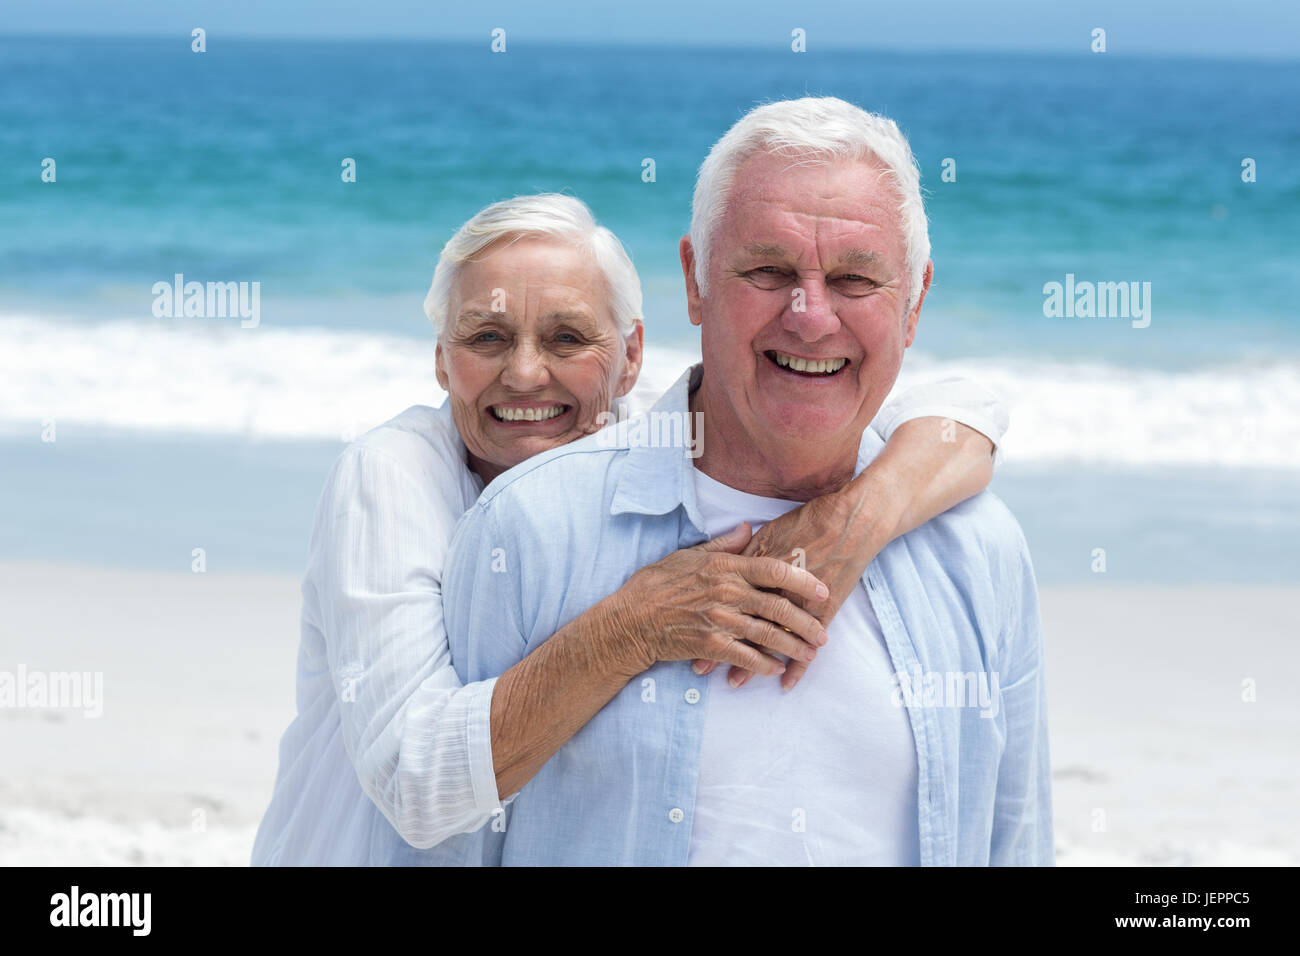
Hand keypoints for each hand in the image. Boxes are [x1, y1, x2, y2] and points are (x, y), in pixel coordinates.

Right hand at [606, 523, 829, 680]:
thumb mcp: (689, 555)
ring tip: (810, 655)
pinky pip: (746, 658)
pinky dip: (765, 666)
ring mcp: (719, 621)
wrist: (630, 620)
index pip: (774, 569)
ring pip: (767, 635)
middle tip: (823, 633)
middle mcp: (726, 593)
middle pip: (778, 606)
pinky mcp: (711, 646)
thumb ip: (723, 544)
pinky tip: (777, 669)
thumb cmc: (657, 584)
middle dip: (806, 622)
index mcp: (724, 568)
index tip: (823, 589)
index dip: (803, 579)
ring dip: (792, 647)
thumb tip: (748, 528)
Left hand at [694, 490, 884, 690]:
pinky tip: (785, 683)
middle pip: (742, 623)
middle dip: (720, 647)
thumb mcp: (770, 532)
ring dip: (752, 663)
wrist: (850, 521)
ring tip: (734, 681)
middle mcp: (775, 587)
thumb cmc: (808, 522)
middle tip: (700, 667)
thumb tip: (720, 564)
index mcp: (759, 565)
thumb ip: (744, 550)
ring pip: (771, 639)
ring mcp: (800, 601)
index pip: (726, 598)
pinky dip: (797, 666)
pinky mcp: (824, 611)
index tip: (687, 632)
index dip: (707, 617)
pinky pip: (806, 644)